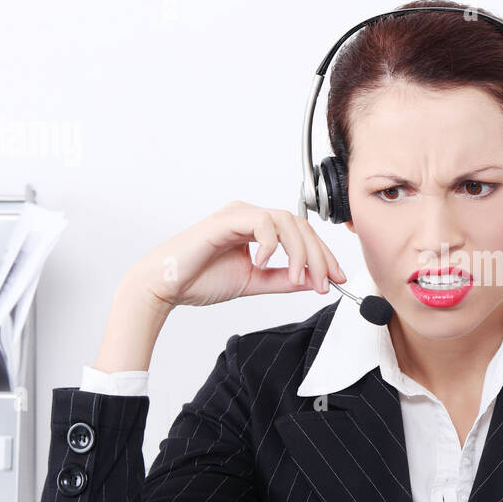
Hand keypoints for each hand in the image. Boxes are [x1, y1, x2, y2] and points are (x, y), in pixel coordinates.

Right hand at [130, 201, 347, 309]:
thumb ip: (282, 280)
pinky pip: (261, 223)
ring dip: (300, 252)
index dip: (323, 255)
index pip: (301, 234)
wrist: (166, 286)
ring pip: (286, 222)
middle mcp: (249, 217)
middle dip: (319, 255)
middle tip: (326, 282)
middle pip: (300, 226)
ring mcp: (238, 215)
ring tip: (298, 278)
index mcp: (256, 229)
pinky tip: (265, 264)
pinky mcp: (226, 220)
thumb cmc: (200, 280)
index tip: (336, 279)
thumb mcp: (253, 282)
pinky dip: (271, 244)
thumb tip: (313, 280)